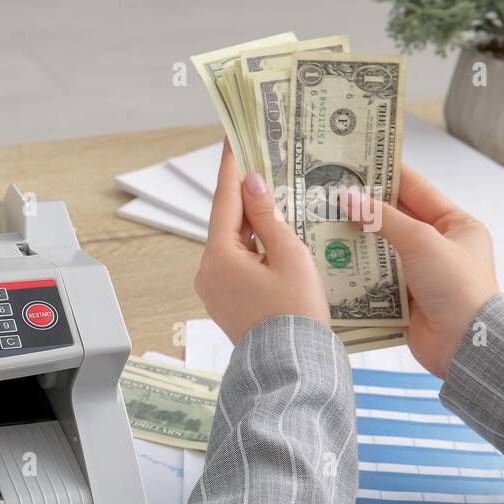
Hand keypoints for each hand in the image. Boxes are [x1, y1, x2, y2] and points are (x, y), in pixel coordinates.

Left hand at [195, 144, 329, 342]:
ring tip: (276, 196)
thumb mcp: (288, 254)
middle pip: (228, 223)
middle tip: (262, 163)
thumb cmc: (295, 310)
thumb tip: (252, 183)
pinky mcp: (225, 302)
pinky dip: (254, 248)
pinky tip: (274, 238)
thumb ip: (268, 216)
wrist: (291, 363)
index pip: (224, 201)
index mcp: (219, 257)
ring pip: (233, 244)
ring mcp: (214, 289)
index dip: (231, 168)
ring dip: (253, 223)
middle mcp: (208, 271)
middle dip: (247, 196)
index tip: (232, 140)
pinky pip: (238, 264)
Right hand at [346, 167, 498, 377]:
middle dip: (363, 210)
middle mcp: (438, 246)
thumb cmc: (457, 287)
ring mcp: (419, 273)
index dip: (386, 175)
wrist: (463, 344)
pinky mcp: (402, 298)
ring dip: (355, 241)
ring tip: (322, 225)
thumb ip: (384, 219)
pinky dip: (355, 271)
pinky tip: (330, 262)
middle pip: (394, 220)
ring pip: (380, 250)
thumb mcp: (422, 242)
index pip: (416, 190)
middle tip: (329, 195)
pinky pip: (374, 278)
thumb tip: (351, 198)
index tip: (356, 163)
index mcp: (455, 225)